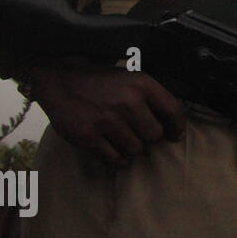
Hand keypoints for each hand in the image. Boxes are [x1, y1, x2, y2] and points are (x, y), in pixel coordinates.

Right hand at [30, 65, 184, 165]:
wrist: (59, 79)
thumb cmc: (100, 81)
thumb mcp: (130, 78)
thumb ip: (151, 97)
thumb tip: (173, 124)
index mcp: (141, 84)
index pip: (173, 111)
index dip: (177, 127)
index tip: (174, 135)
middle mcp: (127, 101)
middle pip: (154, 135)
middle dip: (147, 137)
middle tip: (136, 132)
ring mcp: (107, 120)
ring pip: (135, 150)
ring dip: (130, 148)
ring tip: (120, 137)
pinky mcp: (88, 136)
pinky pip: (115, 159)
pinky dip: (116, 158)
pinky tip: (111, 148)